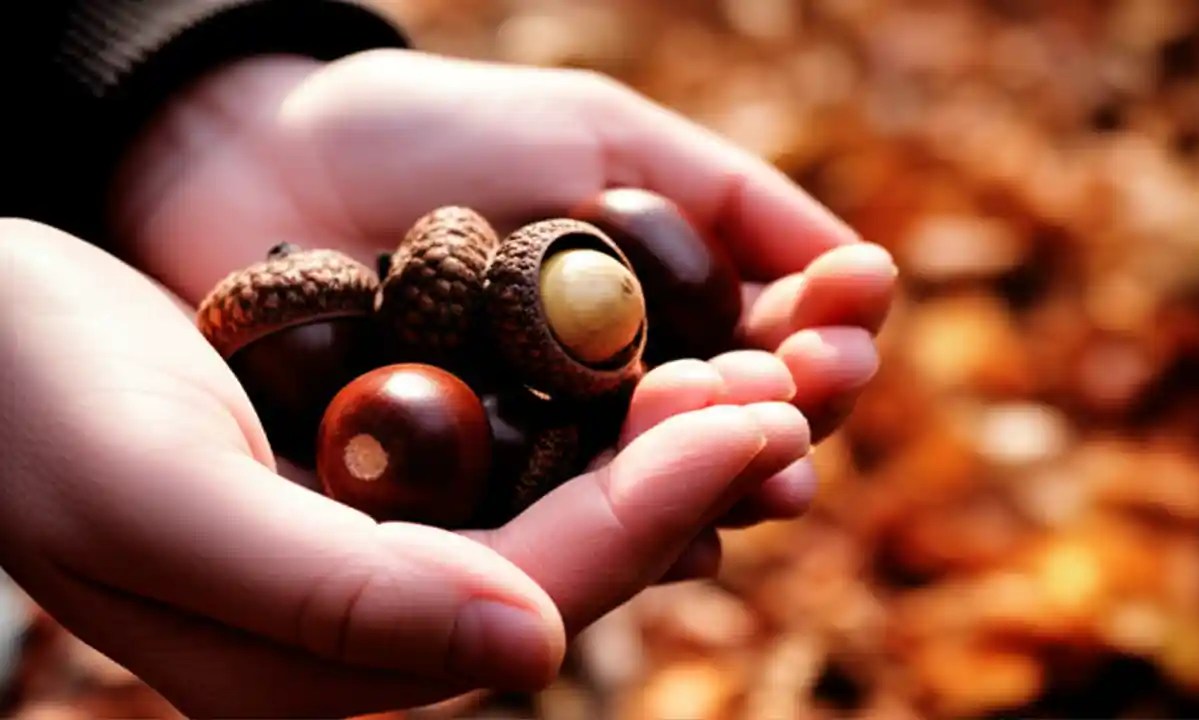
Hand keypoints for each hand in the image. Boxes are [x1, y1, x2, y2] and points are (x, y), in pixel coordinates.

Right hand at [0, 221, 807, 715]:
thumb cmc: (39, 410)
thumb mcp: (165, 498)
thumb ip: (337, 594)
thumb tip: (535, 648)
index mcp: (316, 668)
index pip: (529, 591)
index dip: (654, 508)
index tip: (754, 418)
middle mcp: (365, 635)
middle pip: (565, 564)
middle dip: (682, 480)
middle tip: (789, 388)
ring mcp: (375, 567)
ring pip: (557, 517)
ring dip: (657, 448)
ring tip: (754, 371)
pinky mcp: (377, 500)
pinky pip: (516, 470)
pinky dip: (593, 421)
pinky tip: (656, 367)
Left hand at [110, 48, 893, 456]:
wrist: (263, 160)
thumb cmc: (438, 132)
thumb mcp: (602, 135)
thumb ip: (730, 199)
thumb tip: (863, 272)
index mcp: (663, 318)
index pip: (772, 351)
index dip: (821, 342)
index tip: (847, 319)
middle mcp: (618, 400)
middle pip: (732, 434)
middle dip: (787, 414)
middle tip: (808, 391)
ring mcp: (547, 461)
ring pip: (660, 495)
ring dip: (723, 480)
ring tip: (768, 457)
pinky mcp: (469, 511)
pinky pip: (559, 537)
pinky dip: (625, 533)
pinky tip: (682, 534)